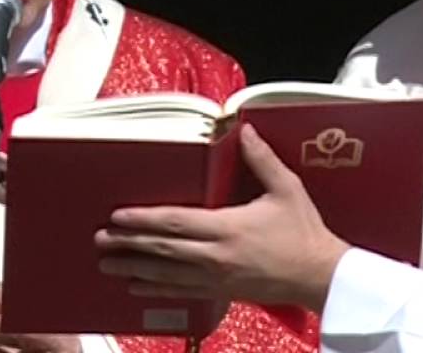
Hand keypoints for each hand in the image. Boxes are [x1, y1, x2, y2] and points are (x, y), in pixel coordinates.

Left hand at [94, 124, 349, 311]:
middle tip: (100, 239)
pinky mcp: (221, 292)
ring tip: (107, 263)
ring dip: (134, 268)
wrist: (322, 277)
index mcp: (228, 228)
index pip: (175, 222)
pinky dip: (155, 289)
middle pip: (162, 250)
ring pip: (166, 274)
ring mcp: (217, 278)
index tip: (118, 216)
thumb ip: (262, 160)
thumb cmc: (304, 233)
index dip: (144, 219)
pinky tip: (135, 286)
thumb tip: (245, 130)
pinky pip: (181, 292)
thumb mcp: (286, 190)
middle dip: (128, 244)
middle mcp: (216, 256)